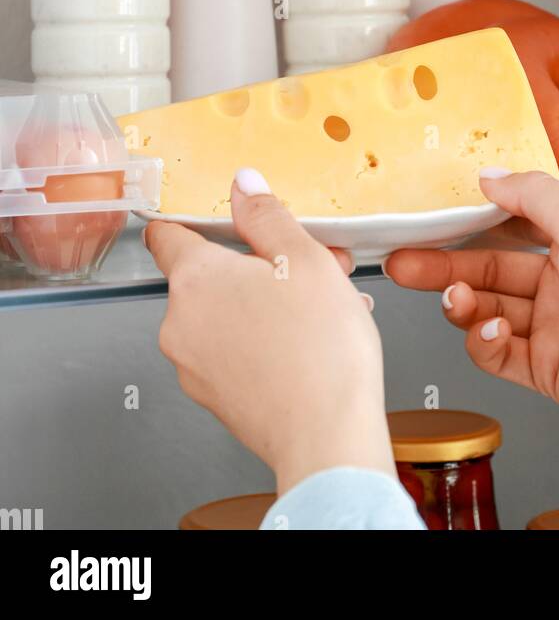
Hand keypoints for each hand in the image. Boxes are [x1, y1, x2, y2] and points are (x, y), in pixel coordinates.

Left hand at [145, 171, 395, 495]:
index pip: (167, 234)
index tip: (217, 217)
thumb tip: (243, 185)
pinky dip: (263, 339)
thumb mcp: (305, 258)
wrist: (327, 437)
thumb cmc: (319, 351)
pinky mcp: (215, 397)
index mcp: (195, 279)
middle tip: (308, 265)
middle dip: (258, 264)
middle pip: (209, 275)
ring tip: (322, 307)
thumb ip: (266, 215)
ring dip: (266, 301)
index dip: (194, 220)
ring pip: (225, 314)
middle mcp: (181, 323)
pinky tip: (310, 342)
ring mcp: (193, 366)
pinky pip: (233, 351)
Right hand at [385, 171, 558, 495]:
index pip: (514, 222)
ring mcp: (555, 326)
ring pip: (489, 308)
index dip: (473, 219)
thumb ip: (532, 194)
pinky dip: (483, 342)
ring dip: (463, 302)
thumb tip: (490, 174)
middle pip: (490, 266)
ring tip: (453, 299)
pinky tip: (486, 333)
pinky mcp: (547, 369)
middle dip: (445, 264)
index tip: (432, 217)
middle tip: (403, 263)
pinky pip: (498, 352)